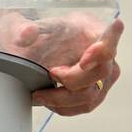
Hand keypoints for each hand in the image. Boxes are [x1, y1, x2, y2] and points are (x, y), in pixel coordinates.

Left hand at [0, 12, 123, 115]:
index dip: (99, 54)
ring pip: (91, 95)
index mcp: (95, 32)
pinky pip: (85, 106)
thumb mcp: (32, 23)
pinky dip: (65, 107)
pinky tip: (49, 101)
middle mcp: (106, 56)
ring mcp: (104, 77)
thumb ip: (25, 27)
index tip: (83, 62)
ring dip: (63, 99)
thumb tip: (27, 33)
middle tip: (48, 74)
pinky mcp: (97, 92)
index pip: (106, 44)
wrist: (49, 42)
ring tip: (39, 94)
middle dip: (71, 79)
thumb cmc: (48, 30)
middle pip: (99, 74)